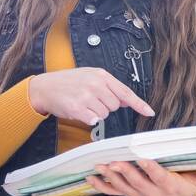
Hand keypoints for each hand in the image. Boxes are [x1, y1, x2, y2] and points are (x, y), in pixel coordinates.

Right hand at [27, 67, 154, 122]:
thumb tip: (126, 100)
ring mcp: (86, 95)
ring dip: (96, 113)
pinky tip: (79, 110)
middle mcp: (95, 84)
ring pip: (104, 114)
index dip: (139, 104)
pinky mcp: (77, 107)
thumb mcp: (90, 77)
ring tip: (83, 104)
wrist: (45, 87)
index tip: (149, 112)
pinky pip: (93, 120)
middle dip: (106, 107)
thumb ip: (109, 88)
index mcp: (101, 75)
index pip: (125, 92)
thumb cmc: (68, 83)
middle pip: (115, 106)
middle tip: (91, 101)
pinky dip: (88, 118)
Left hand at [86, 159, 195, 195]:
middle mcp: (152, 193)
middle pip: (138, 182)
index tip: (143, 160)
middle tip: (116, 161)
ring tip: (101, 166)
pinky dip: (102, 185)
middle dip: (126, 171)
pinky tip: (90, 178)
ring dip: (112, 176)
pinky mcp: (130, 195)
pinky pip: (114, 192)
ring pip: (124, 186)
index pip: (160, 177)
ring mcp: (139, 195)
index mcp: (170, 187)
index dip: (151, 169)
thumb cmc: (188, 191)